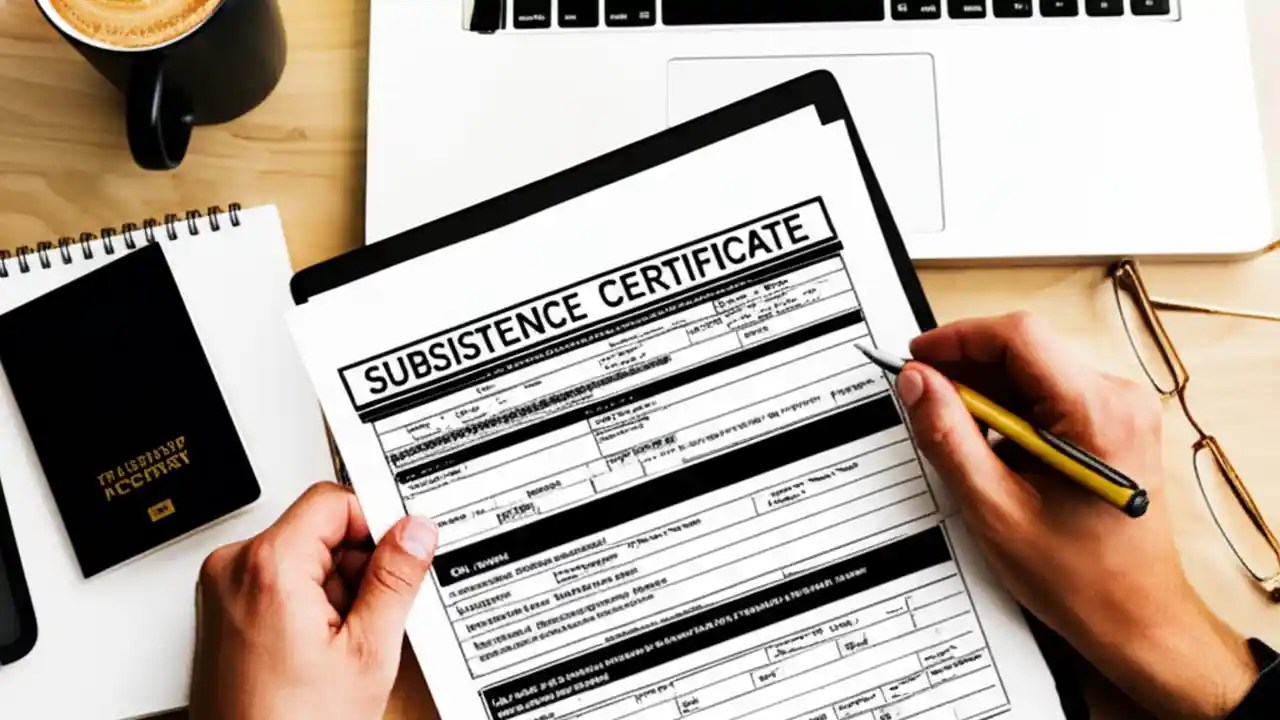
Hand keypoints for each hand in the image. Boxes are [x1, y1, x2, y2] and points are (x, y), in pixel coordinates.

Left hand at [190, 482, 437, 719]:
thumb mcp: (367, 652)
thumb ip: (395, 581)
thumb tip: (415, 532)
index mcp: (268, 565)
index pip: (334, 501)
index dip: (376, 526)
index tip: (399, 554)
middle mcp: (234, 568)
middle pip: (318, 530)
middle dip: (355, 567)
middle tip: (370, 618)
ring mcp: (223, 590)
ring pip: (302, 558)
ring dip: (334, 591)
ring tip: (341, 645)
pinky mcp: (223, 610)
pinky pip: (280, 583)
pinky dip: (308, 606)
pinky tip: (320, 649)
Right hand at [897, 313, 1255, 719]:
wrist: (1135, 617)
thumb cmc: (1083, 578)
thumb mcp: (995, 508)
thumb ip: (948, 437)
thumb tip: (918, 383)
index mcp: (1099, 413)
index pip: (1019, 337)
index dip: (959, 339)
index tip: (919, 357)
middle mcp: (1119, 400)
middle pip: (1025, 349)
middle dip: (968, 370)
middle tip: (925, 400)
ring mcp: (1121, 410)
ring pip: (1033, 370)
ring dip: (988, 394)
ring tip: (961, 439)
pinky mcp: (1113, 423)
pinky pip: (1049, 393)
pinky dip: (1010, 411)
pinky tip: (993, 450)